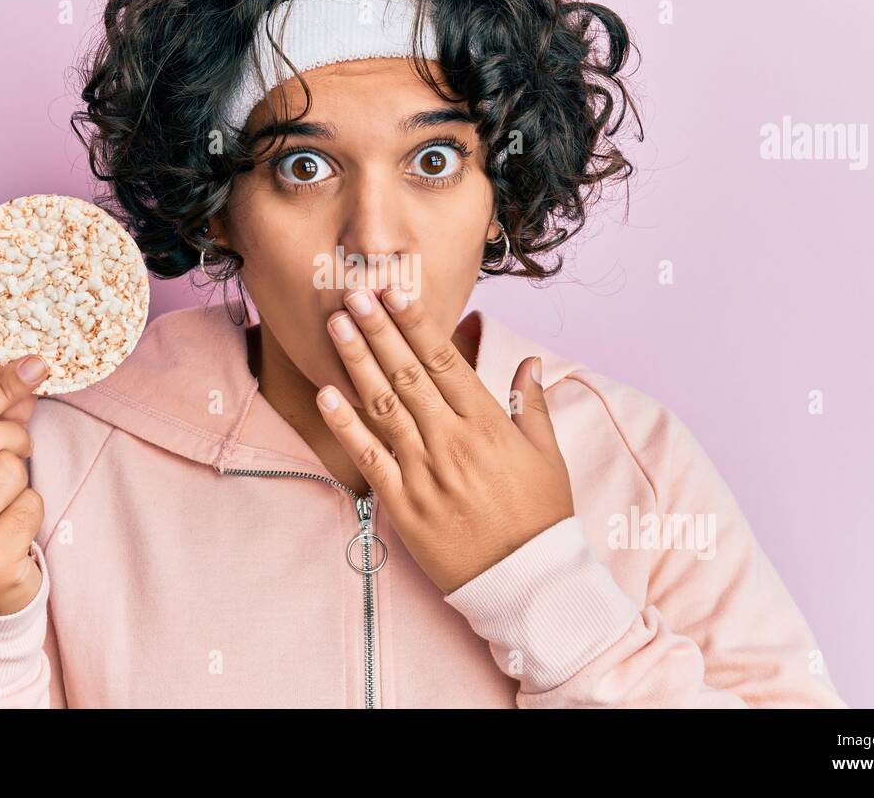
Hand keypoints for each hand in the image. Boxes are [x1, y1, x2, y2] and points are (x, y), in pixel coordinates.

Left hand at [316, 287, 574, 593]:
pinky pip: (368, 457)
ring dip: (357, 362)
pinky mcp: (403, 504)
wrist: (527, 581)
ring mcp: (425, 472)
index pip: (446, 361)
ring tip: (336, 325)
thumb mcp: (548, 455)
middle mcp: (453, 441)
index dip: (417, 324)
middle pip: (408, 374)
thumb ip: (530, 404)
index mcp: (488, 424)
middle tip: (354, 293)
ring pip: (384, 405)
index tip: (396, 292)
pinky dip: (345, 424)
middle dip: (379, 330)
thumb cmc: (540, 516)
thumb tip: (530, 361)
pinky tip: (326, 393)